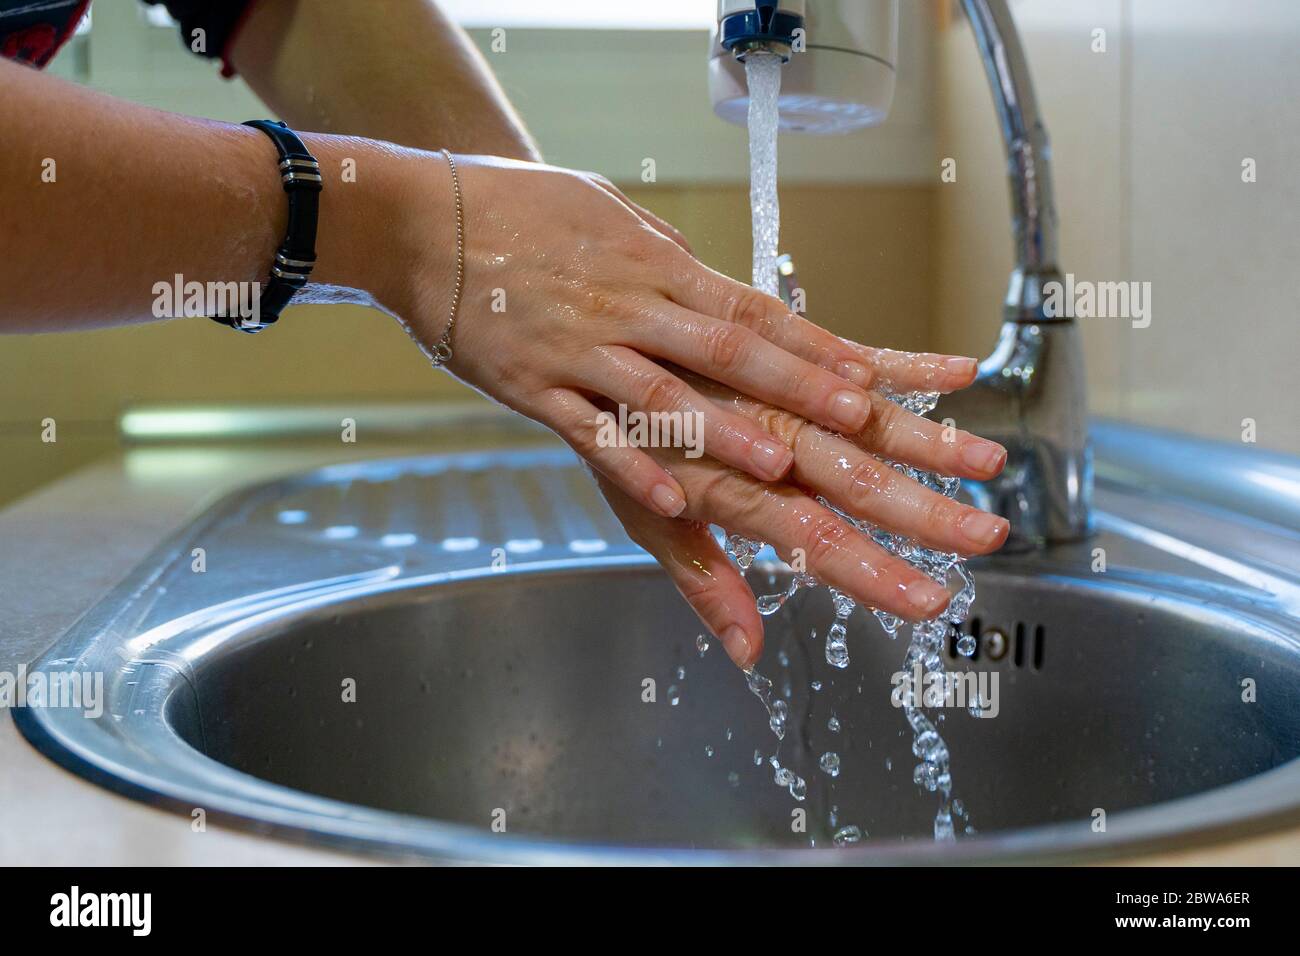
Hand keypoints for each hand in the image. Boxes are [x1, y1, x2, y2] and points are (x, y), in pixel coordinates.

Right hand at [391, 154, 977, 519]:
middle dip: (796, 384)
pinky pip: (587, 430)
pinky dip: (629, 463)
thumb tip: (713, 280)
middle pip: (727, 349)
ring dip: (722, 430)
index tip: (869, 376)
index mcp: (658, 269)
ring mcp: (581, 349)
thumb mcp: (608, 219)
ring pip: (662, 393)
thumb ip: (665, 259)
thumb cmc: (524, 212)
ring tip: (777, 463)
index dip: (811, 346)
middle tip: (858, 416)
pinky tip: (667, 498)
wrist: (425, 216)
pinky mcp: (531, 385)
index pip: (751, 311)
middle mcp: (630, 307)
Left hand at [593, 357, 1009, 669]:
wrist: (589, 336)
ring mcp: (775, 386)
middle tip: (987, 537)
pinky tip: (961, 372)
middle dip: (925, 513)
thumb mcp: (647, 520)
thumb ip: (705, 582)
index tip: (928, 603)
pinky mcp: (780, 340)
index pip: (814, 542)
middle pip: (854, 481)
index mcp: (732, 488)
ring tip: (989, 462)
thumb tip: (746, 653)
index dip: (872, 575)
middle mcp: (761, 436)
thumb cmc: (617, 438)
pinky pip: (850, 349)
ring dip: (930, 441)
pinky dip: (906, 364)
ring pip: (864, 417)